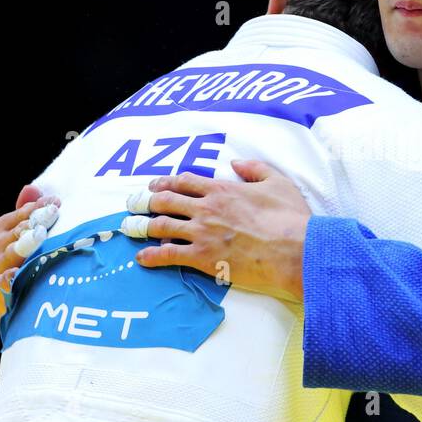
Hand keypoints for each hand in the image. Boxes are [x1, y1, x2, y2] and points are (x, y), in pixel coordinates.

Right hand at [0, 185, 61, 322]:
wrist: (21, 312)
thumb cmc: (27, 268)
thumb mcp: (28, 240)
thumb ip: (30, 213)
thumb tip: (31, 188)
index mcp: (2, 231)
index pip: (21, 215)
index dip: (38, 208)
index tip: (56, 203)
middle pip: (18, 231)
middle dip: (35, 222)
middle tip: (53, 214)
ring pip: (11, 253)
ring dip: (24, 245)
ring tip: (39, 238)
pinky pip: (2, 284)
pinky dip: (8, 280)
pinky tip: (15, 275)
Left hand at [122, 160, 310, 301]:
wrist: (293, 250)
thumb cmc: (289, 218)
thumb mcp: (277, 182)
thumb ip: (255, 169)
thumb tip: (237, 163)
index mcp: (222, 189)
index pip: (185, 182)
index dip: (166, 182)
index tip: (154, 185)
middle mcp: (206, 209)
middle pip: (165, 201)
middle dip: (145, 202)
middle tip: (133, 204)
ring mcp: (202, 233)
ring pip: (161, 226)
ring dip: (141, 226)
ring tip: (128, 228)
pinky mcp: (203, 258)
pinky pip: (169, 255)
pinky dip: (152, 256)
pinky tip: (142, 258)